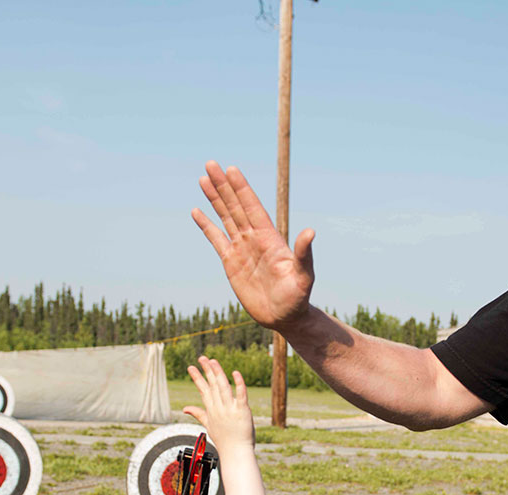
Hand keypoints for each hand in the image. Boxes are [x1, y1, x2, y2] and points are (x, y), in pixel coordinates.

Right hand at [182, 356, 254, 453]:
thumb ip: (198, 413)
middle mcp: (219, 408)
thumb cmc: (224, 440)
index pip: (203, 390)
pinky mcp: (242, 410)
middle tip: (201, 358)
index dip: (197, 378)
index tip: (191, 367)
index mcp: (211, 410)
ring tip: (213, 361)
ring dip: (218, 373)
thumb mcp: (208, 425)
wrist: (236, 452)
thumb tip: (185, 408)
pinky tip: (235, 373)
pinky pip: (240, 394)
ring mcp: (230, 409)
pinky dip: (238, 383)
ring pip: (223, 387)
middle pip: (212, 385)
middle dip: (206, 370)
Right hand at [191, 161, 316, 330]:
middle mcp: (254, 239)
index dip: (242, 188)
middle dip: (224, 185)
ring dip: (214, 199)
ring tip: (203, 178)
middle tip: (211, 163)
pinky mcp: (231, 263)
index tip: (231, 169)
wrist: (284, 317)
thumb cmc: (297, 298)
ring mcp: (242, 249)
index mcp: (270, 238)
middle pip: (235, 206)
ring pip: (225, 218)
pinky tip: (197, 211)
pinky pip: (216, 239)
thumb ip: (304, 254)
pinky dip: (206, 225)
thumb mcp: (304, 275)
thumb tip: (310, 232)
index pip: (253, 207)